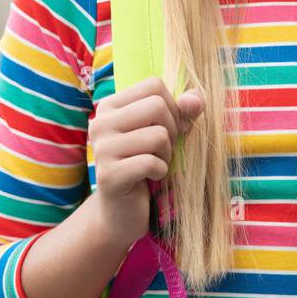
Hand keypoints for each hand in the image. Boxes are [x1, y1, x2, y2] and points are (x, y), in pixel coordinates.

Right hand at [89, 77, 204, 244]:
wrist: (122, 211)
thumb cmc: (146, 165)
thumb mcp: (167, 133)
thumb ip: (182, 112)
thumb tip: (196, 99)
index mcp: (110, 105)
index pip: (154, 85)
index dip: (172, 107)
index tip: (166, 129)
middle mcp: (100, 122)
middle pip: (157, 106)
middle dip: (171, 131)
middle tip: (161, 151)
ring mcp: (101, 149)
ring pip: (158, 135)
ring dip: (166, 154)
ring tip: (154, 165)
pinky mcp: (109, 175)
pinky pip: (152, 162)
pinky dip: (161, 172)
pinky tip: (150, 179)